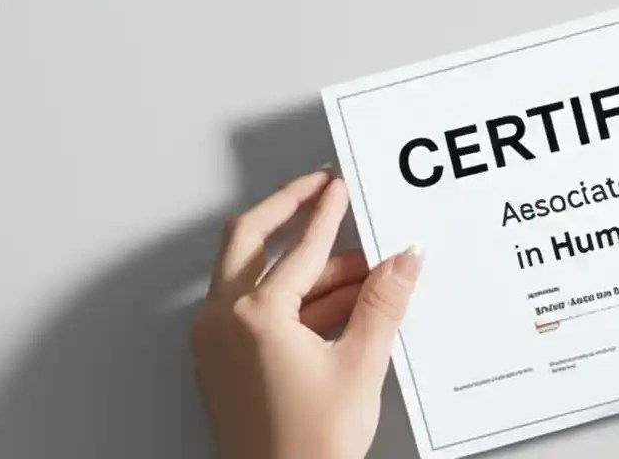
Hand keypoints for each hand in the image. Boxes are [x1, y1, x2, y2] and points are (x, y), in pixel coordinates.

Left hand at [191, 170, 421, 458]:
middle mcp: (223, 321)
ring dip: (299, 263)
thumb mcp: (359, 365)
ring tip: (357, 266)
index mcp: (255, 316)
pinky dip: (289, 296)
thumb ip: (383, 303)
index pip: (299, 246)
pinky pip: (251, 308)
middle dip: (286, 209)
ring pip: (251, 275)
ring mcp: (216, 341)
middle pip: (248, 239)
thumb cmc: (308, 447)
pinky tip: (334, 303)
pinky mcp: (221, 361)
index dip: (326, 212)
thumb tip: (403, 260)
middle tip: (317, 187)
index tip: (338, 186)